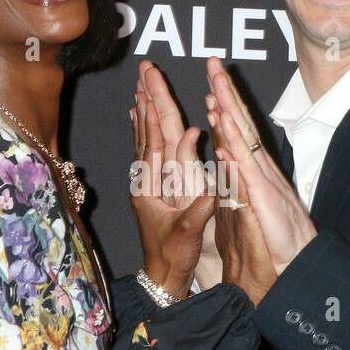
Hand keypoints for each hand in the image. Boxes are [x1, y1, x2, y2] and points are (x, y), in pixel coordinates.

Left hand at [130, 62, 215, 299]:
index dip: (156, 117)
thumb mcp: (190, 232)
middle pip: (146, 134)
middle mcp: (145, 183)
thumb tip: (210, 177)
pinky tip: (139, 118)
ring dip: (143, 112)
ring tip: (140, 86)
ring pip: (144, 141)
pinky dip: (143, 132)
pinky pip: (146, 154)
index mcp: (153, 189)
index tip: (154, 89)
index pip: (156, 144)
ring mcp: (145, 186)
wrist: (162, 277)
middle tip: (143, 72)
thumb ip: (199, 203)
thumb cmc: (175, 256)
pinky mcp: (150, 190)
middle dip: (146, 101)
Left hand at [205, 55, 316, 274]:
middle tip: (214, 63)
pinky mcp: (260, 198)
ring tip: (217, 85)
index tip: (214, 81)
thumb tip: (227, 159)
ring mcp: (260, 181)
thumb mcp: (246, 208)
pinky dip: (235, 147)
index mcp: (252, 172)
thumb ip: (237, 182)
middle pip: (240, 124)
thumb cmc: (268, 245)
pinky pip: (244, 168)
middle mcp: (258, 170)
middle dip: (226, 93)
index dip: (225, 105)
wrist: (287, 269)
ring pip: (242, 139)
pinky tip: (225, 130)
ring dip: (229, 111)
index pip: (236, 131)